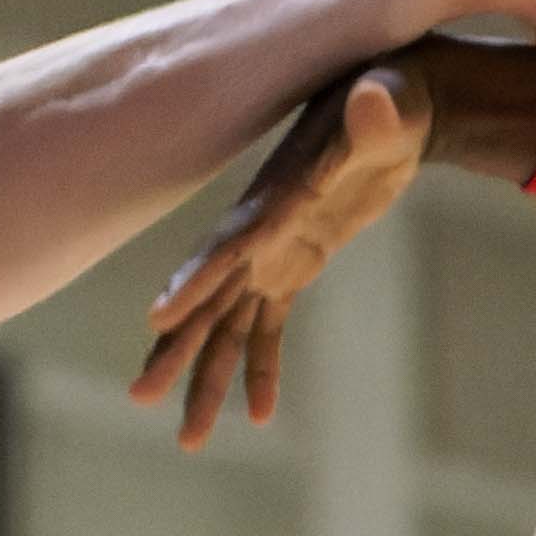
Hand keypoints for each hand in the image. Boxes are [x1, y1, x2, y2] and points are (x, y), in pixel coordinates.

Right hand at [133, 59, 432, 446]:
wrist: (397, 102)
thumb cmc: (394, 94)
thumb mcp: (393, 102)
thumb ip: (379, 110)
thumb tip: (373, 101)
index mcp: (278, 196)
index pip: (229, 245)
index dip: (195, 281)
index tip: (159, 319)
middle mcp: (261, 230)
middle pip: (209, 298)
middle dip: (176, 348)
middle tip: (139, 398)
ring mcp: (272, 250)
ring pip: (227, 325)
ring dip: (207, 379)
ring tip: (190, 441)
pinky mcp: (293, 264)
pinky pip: (267, 326)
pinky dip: (260, 368)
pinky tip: (257, 418)